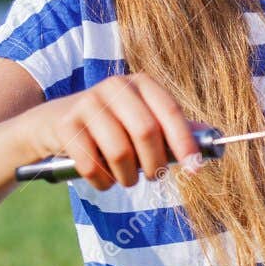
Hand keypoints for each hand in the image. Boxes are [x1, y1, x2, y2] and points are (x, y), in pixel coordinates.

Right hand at [29, 73, 205, 190]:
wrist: (51, 123)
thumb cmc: (109, 125)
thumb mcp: (141, 119)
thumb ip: (173, 128)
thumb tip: (213, 139)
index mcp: (142, 84)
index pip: (171, 112)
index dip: (185, 143)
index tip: (195, 168)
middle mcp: (115, 86)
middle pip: (146, 132)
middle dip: (154, 164)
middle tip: (153, 176)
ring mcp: (87, 103)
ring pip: (120, 152)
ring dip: (127, 177)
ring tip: (127, 179)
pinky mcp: (65, 124)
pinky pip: (91, 165)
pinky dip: (102, 181)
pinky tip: (103, 179)